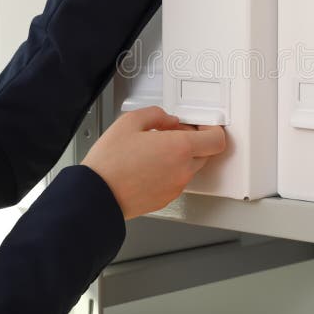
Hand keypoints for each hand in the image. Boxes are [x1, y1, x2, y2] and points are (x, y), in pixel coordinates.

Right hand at [81, 106, 225, 219]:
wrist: (97, 196)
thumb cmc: (109, 163)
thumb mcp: (129, 121)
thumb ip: (157, 114)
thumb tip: (169, 120)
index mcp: (179, 148)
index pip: (216, 139)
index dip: (212, 129)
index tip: (202, 125)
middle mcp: (182, 170)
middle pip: (205, 152)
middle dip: (194, 140)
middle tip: (173, 133)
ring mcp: (175, 186)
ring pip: (190, 167)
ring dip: (181, 156)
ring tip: (155, 149)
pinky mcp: (166, 199)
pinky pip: (177, 180)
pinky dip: (170, 171)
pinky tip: (149, 165)